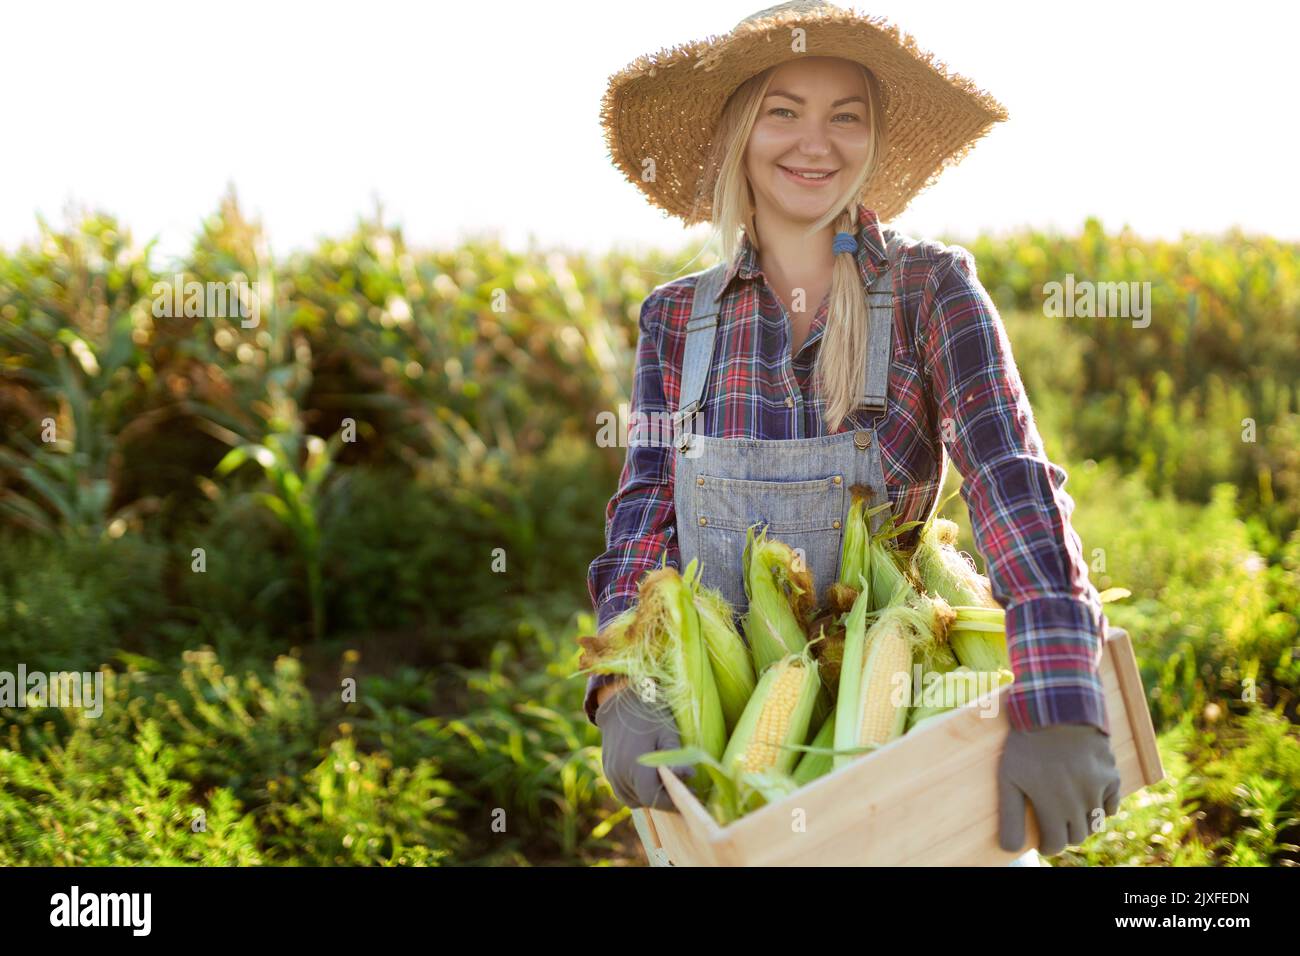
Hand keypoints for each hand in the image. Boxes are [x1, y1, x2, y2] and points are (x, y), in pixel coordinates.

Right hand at [594, 684, 692, 809]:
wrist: (621, 703)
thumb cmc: (648, 716)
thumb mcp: (667, 733)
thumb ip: (675, 758)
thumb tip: (688, 777)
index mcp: (634, 766)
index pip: (652, 798)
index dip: (671, 802)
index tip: (688, 797)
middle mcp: (619, 773)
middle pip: (643, 801)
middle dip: (663, 799)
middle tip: (682, 787)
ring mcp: (611, 773)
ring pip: (632, 799)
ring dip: (649, 796)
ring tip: (666, 782)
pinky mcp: (608, 770)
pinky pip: (623, 790)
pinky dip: (637, 790)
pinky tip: (649, 778)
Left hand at [998, 723, 1121, 856]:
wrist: (1055, 709)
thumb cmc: (1026, 744)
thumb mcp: (1008, 779)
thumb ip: (1010, 816)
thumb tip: (1010, 850)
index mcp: (1053, 808)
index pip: (1055, 845)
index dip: (1047, 845)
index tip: (1042, 840)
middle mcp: (1080, 804)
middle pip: (1077, 836)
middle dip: (1064, 834)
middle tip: (1054, 823)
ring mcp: (1098, 790)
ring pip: (1095, 823)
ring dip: (1082, 822)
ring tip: (1068, 811)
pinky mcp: (1112, 775)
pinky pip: (1111, 805)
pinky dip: (1102, 807)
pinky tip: (1087, 797)